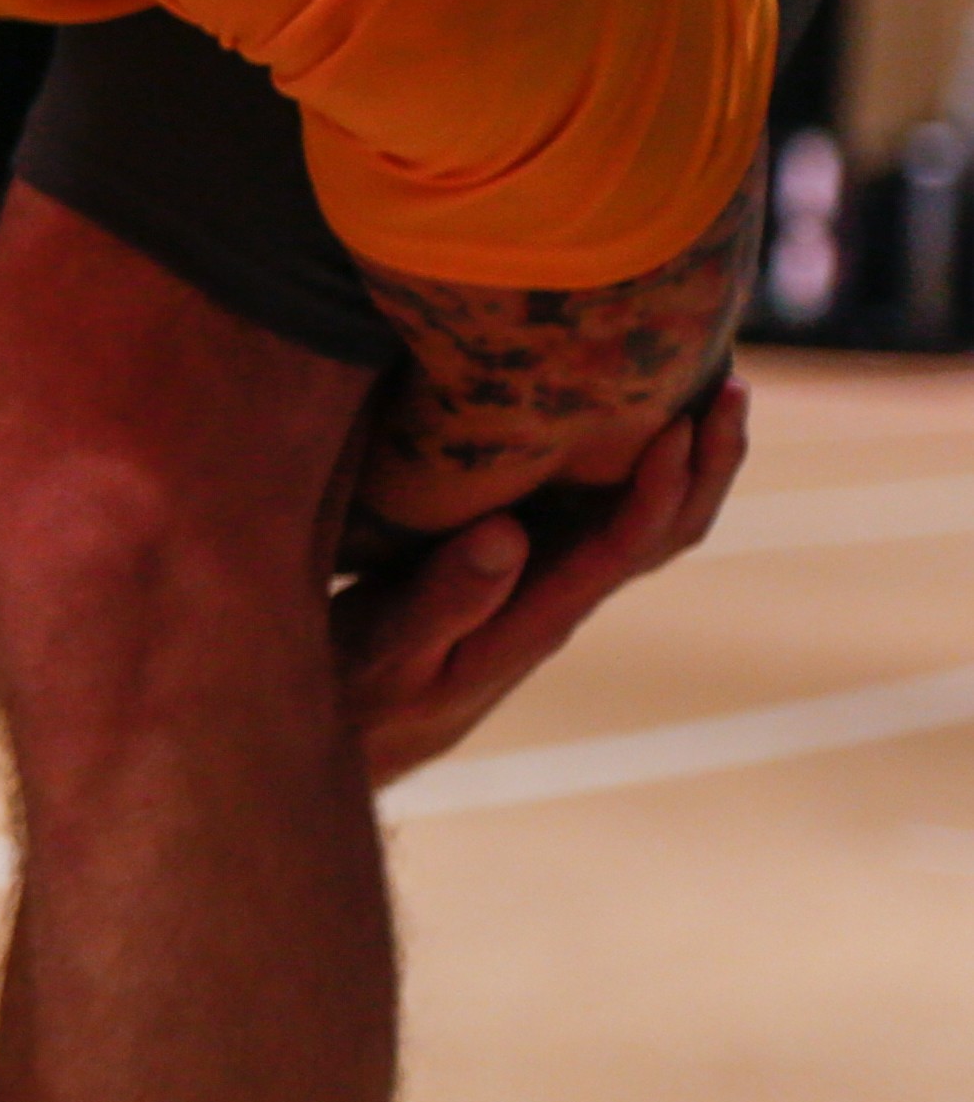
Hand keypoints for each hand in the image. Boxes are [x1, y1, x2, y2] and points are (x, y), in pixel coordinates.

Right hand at [332, 376, 748, 789]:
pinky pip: (613, 502)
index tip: (678, 422)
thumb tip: (506, 533)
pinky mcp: (539, 555)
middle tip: (735, 384)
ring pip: (654, 514)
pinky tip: (638, 403)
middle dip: (709, 461)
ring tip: (717, 378)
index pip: (627, 547)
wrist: (365, 723)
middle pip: (671, 528)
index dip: (660, 486)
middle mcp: (568, 591)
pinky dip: (641, 452)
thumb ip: (444, 601)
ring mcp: (559, 573)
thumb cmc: (368, 687)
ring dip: (693, 453)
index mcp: (542, 616)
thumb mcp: (390, 651)